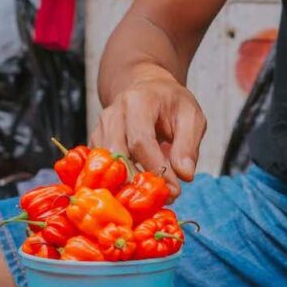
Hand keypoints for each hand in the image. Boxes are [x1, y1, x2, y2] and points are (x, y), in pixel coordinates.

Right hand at [90, 73, 205, 194]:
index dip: (156, 169)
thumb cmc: (171, 104)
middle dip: (139, 181)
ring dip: (126, 185)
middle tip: (161, 197)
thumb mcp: (191, 117)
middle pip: (118, 155)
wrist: (148, 89)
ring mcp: (100, 127)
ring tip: (149, 196)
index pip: (141, 141)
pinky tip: (134, 190)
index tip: (173, 190)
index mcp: (138, 101)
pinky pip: (100, 167)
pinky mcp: (95, 142)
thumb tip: (184, 175)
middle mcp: (113, 113)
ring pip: (106, 164)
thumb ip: (188, 146)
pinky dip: (116, 182)